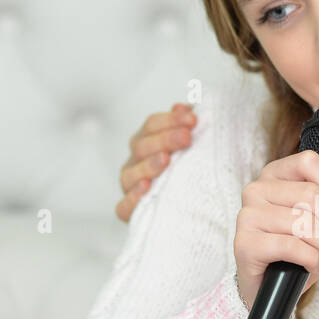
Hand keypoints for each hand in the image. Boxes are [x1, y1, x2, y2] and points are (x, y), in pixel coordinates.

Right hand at [116, 104, 197, 221]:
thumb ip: (186, 125)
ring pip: (130, 174)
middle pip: (142, 146)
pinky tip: (146, 189)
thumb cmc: (192, 169)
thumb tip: (183, 107)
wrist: (195, 207)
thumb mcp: (193, 145)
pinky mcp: (130, 211)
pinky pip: (123, 206)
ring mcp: (130, 185)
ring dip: (148, 165)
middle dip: (164, 139)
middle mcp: (135, 161)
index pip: (152, 125)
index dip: (170, 120)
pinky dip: (132, 198)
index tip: (193, 119)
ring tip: (166, 161)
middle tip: (186, 138)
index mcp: (147, 141)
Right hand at [234, 151, 318, 309]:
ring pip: (301, 222)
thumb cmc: (300, 251)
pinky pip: (290, 245)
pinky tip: (314, 266)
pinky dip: (311, 259)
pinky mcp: (245, 243)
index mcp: (276, 175)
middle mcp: (257, 190)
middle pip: (309, 194)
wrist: (273, 288)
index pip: (309, 161)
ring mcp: (247, 216)